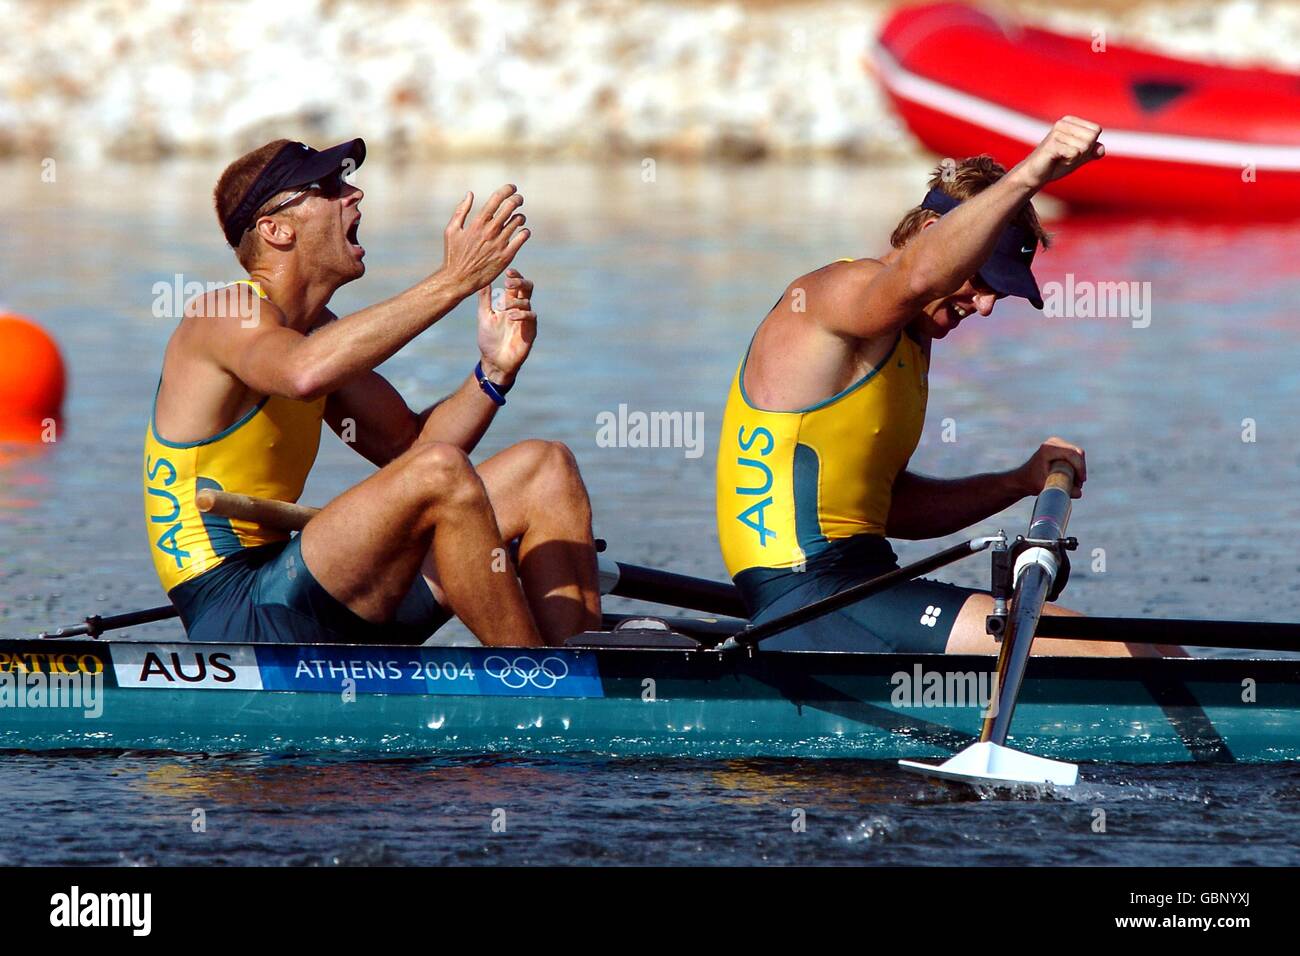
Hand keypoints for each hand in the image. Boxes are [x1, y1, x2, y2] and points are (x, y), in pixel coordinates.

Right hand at [441, 185, 529, 295]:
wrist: (458, 280)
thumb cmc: (453, 255)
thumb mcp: (451, 230)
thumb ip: (461, 210)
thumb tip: (469, 194)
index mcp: (477, 223)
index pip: (497, 199)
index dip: (507, 190)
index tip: (512, 188)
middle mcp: (490, 231)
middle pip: (510, 207)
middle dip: (517, 199)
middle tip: (518, 199)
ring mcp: (499, 243)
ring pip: (518, 221)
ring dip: (520, 216)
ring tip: (518, 218)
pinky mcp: (506, 256)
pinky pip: (522, 238)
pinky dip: (525, 232)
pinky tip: (523, 232)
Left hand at [477, 268, 536, 382]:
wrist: (494, 361)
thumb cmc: (489, 339)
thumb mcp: (484, 315)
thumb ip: (485, 298)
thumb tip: (481, 278)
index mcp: (509, 302)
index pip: (516, 284)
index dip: (515, 275)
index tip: (507, 271)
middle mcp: (519, 308)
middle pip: (527, 288)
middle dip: (520, 282)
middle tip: (508, 282)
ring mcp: (526, 319)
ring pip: (527, 302)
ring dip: (515, 302)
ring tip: (503, 309)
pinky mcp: (530, 330)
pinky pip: (531, 317)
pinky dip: (521, 314)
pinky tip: (511, 317)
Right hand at [1015, 116, 1104, 189]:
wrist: (1035, 175)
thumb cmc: (1056, 164)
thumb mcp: (1079, 157)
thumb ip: (1092, 152)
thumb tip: (1101, 149)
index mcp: (1070, 121)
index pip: (1096, 130)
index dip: (1089, 146)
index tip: (1073, 151)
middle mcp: (1063, 123)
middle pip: (1092, 137)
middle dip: (1083, 152)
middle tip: (1066, 156)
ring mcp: (1057, 132)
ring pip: (1084, 147)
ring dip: (1074, 159)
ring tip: (1060, 159)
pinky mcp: (1052, 144)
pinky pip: (1075, 153)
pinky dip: (1069, 162)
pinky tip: (1057, 161)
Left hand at [1017, 436, 1085, 498]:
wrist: (1023, 478)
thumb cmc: (1032, 483)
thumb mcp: (1047, 488)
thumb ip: (1063, 490)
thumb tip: (1080, 493)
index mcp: (1048, 449)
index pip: (1072, 454)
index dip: (1080, 467)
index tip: (1081, 481)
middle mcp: (1053, 442)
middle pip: (1077, 453)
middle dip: (1081, 469)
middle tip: (1079, 485)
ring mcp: (1057, 442)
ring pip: (1078, 454)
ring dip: (1080, 468)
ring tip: (1076, 483)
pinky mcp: (1060, 446)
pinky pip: (1075, 454)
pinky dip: (1077, 465)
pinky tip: (1074, 477)